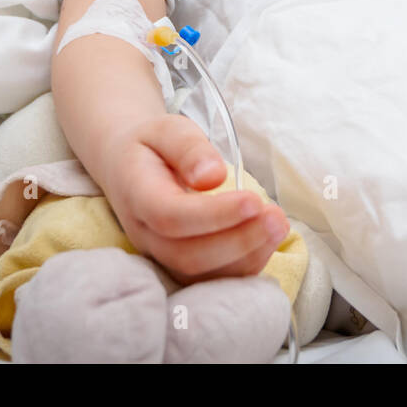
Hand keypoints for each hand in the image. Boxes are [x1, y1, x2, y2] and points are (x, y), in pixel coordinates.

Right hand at [101, 113, 289, 286]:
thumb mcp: (167, 128)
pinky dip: (245, 265)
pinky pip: (211, 278)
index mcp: (136, 193)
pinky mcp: (178, 264)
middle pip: (187, 254)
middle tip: (276, 216)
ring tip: (279, 226)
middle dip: (238, 241)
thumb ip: (188, 148)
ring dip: (247, 255)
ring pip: (201, 274)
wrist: (127, 166)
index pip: (170, 216)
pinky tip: (268, 240)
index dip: (213, 215)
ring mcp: (159, 254)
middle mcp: (144, 233)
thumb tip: (213, 176)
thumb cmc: (151, 145)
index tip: (253, 200)